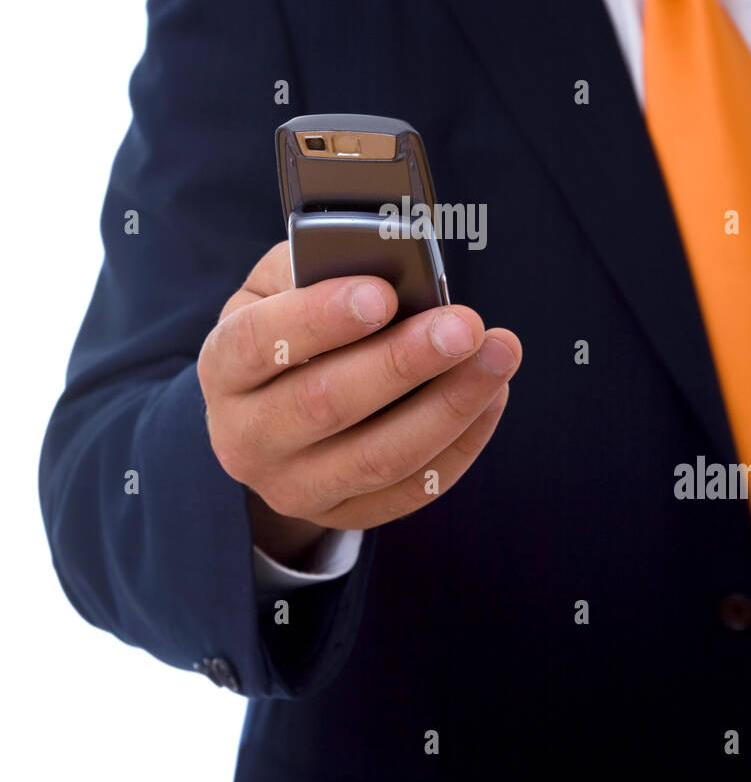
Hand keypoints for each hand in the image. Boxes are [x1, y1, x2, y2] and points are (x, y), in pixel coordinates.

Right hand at [197, 243, 520, 555]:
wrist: (269, 414)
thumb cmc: (288, 328)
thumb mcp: (279, 287)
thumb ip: (318, 266)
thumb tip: (388, 267)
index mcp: (223, 368)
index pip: (259, 344)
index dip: (320, 318)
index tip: (383, 294)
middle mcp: (245, 437)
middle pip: (325, 404)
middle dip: (402, 362)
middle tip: (462, 325)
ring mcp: (292, 487)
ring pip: (378, 457)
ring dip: (448, 405)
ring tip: (497, 356)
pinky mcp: (342, 515)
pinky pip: (410, 490)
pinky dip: (461, 444)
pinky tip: (492, 396)